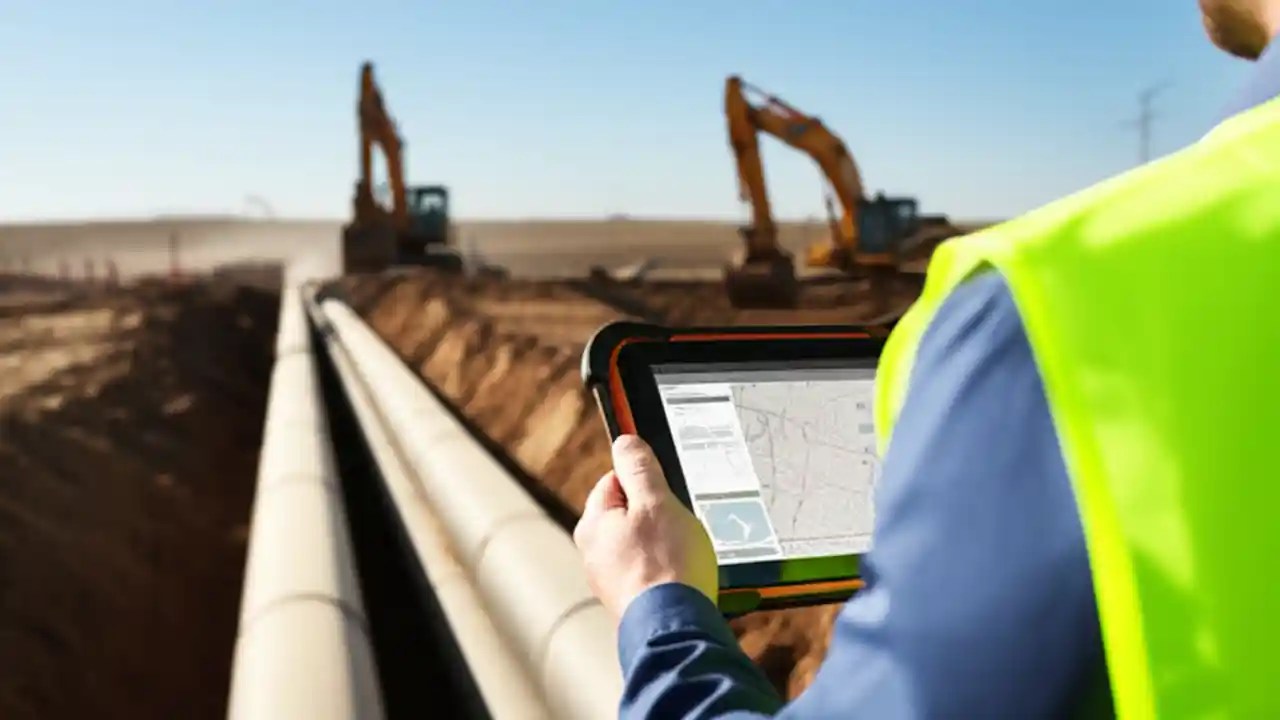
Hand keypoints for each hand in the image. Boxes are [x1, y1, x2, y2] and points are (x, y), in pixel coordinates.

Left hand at [573, 434, 717, 619]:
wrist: (675, 629)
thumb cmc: (666, 563)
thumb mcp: (656, 501)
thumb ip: (639, 468)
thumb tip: (624, 441)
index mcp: (593, 524)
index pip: (614, 481)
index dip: (645, 481)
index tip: (667, 491)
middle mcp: (594, 554)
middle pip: (630, 515)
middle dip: (659, 516)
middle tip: (680, 526)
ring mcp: (611, 582)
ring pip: (643, 545)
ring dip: (666, 546)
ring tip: (686, 557)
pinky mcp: (631, 603)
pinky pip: (652, 574)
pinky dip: (668, 572)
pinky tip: (685, 579)